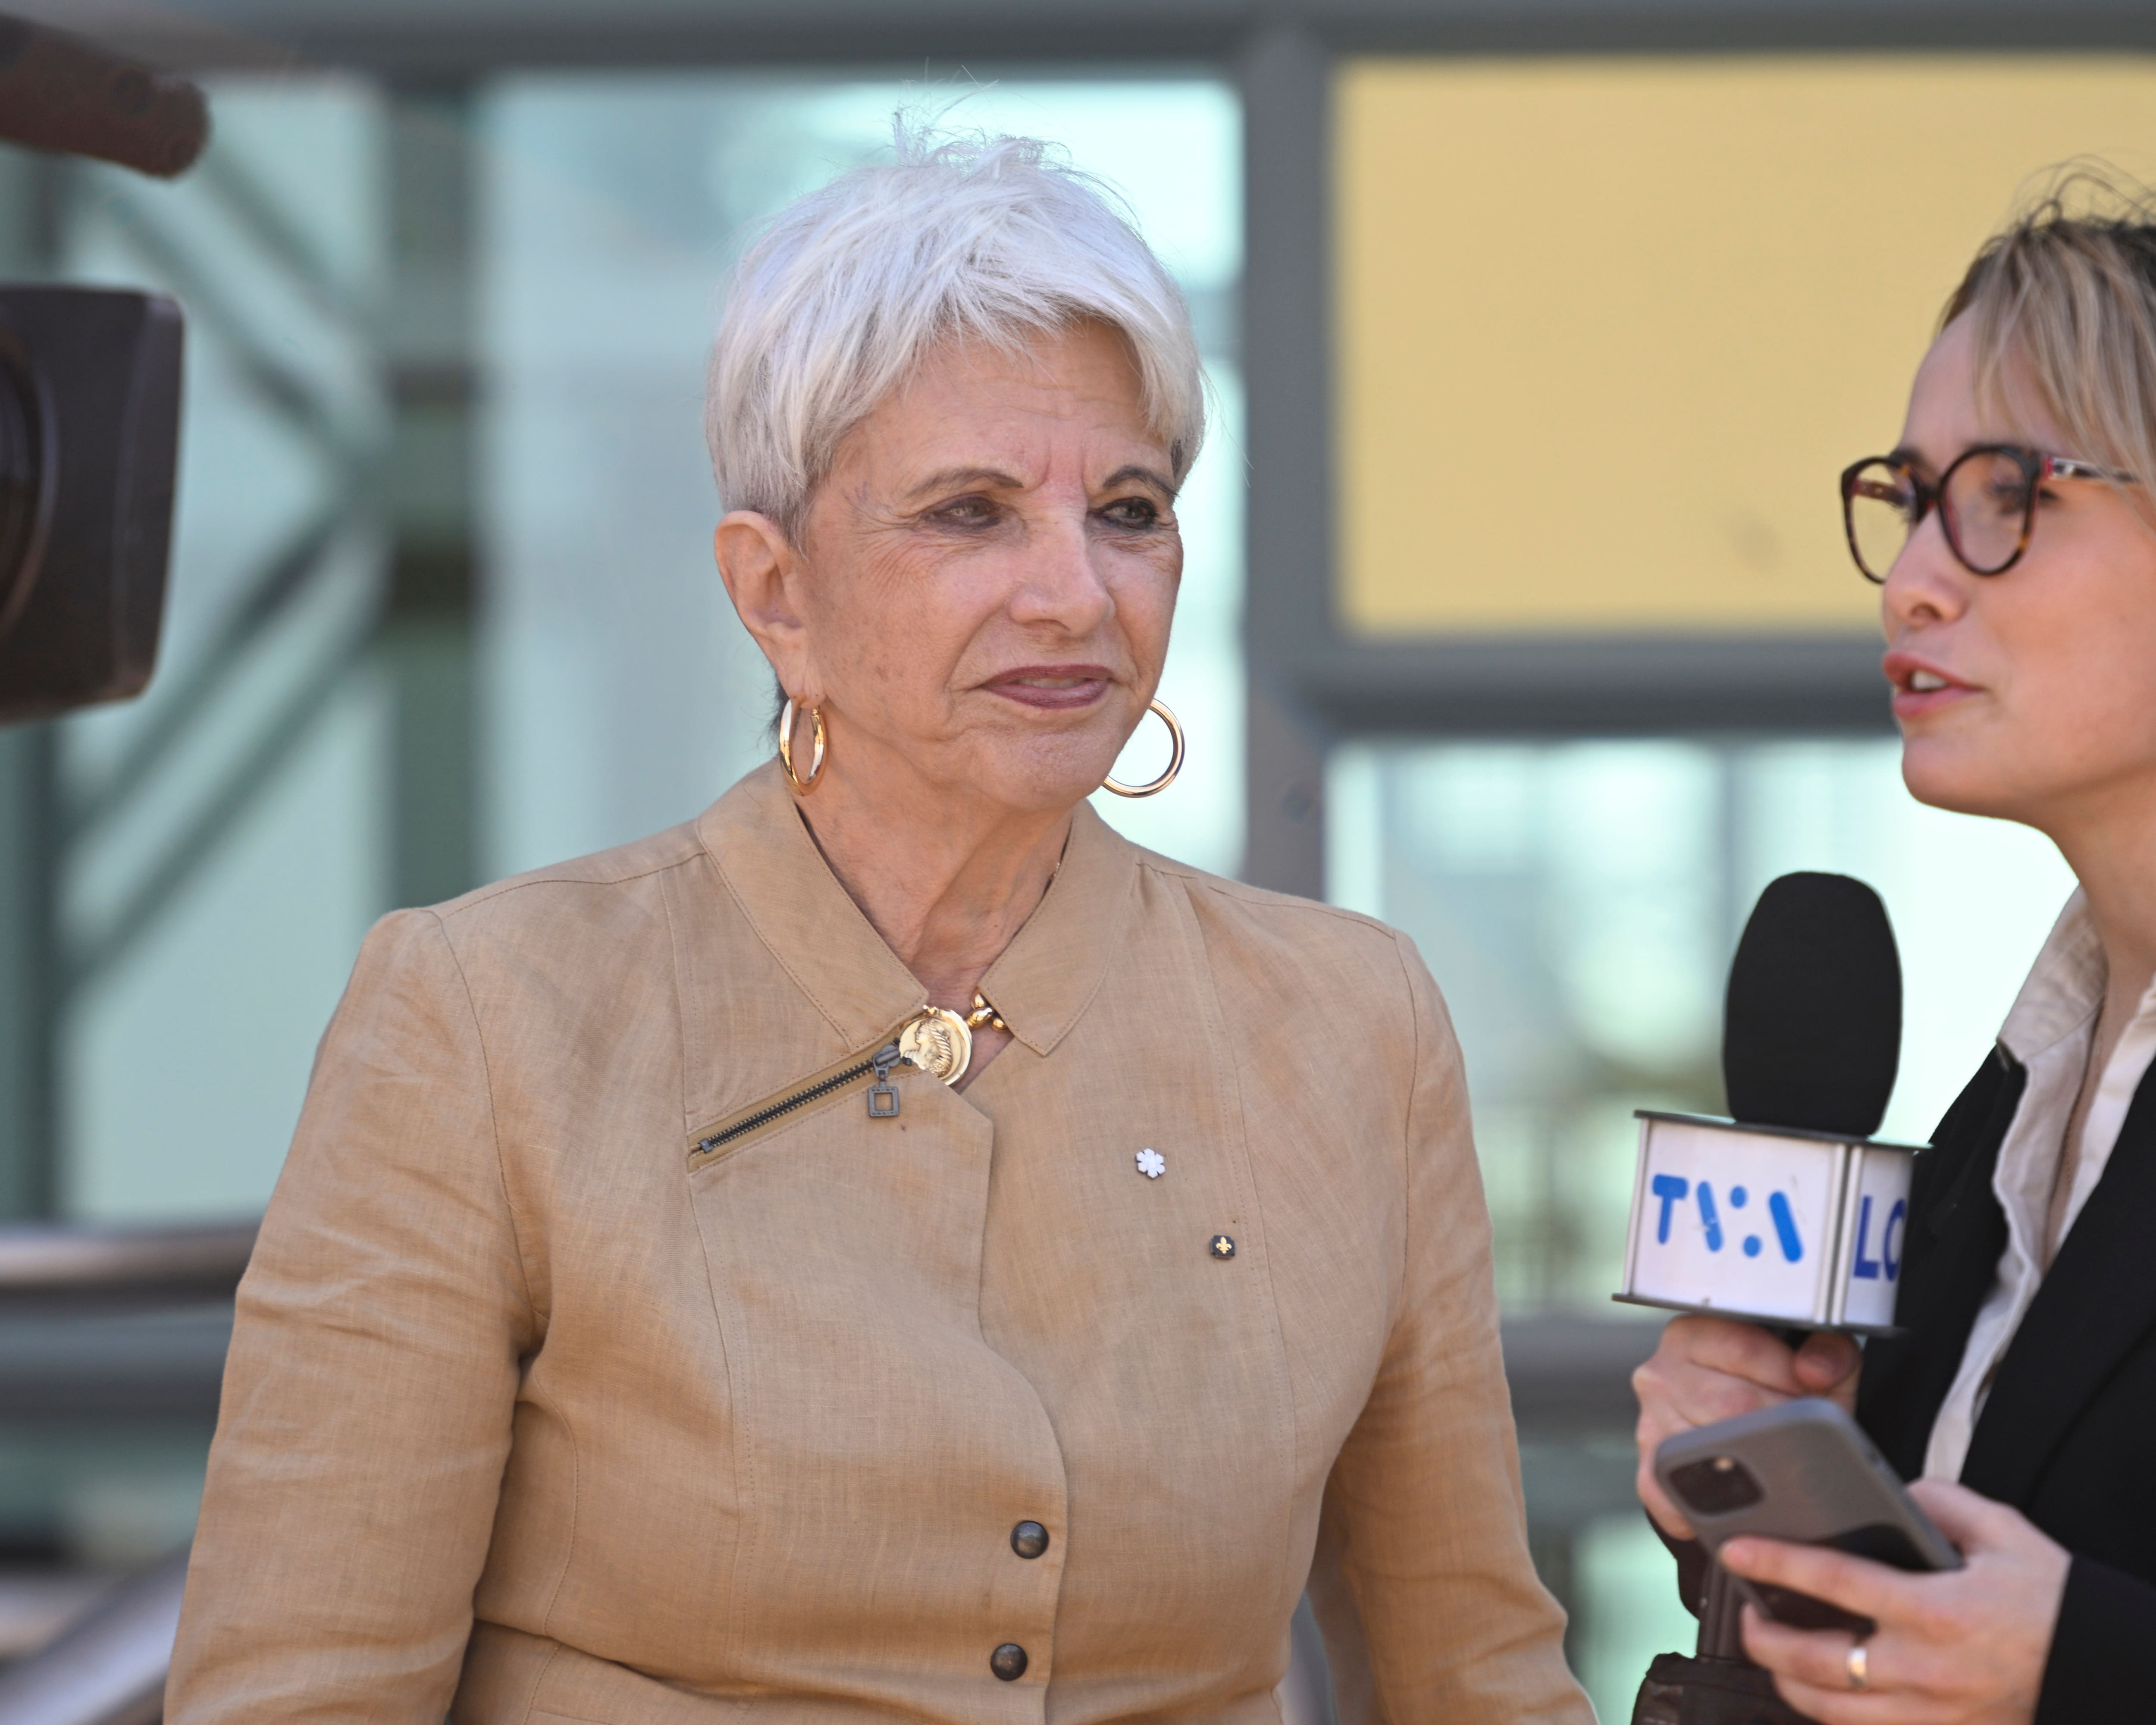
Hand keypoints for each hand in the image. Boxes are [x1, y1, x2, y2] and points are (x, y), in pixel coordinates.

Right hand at [1632, 1316, 1860, 1537]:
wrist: (1731, 1426)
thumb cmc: (1769, 1390)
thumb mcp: (1809, 1362)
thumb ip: (1829, 1353)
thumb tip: (1813, 1372)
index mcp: (1693, 1335)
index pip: (1746, 1348)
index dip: (1792, 1377)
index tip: (1816, 1394)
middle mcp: (1660, 1374)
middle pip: (1733, 1405)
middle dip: (1781, 1425)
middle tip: (1801, 1434)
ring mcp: (1650, 1424)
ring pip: (1711, 1450)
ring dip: (1755, 1465)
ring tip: (1774, 1459)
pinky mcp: (1649, 1469)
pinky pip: (1675, 1493)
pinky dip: (1711, 1505)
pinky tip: (1739, 1500)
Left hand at [1722, 1480, 2069, 1724]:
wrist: (2100, 1666)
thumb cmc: (2052, 1600)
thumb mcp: (2002, 1532)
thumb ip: (1939, 1502)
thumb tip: (1894, 1491)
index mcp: (1933, 1609)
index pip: (1832, 1580)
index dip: (1775, 1562)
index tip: (1736, 1549)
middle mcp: (1923, 1667)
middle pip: (1814, 1661)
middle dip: (1763, 1639)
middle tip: (1745, 1617)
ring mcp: (1929, 1712)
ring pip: (1830, 1709)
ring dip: (1789, 1682)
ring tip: (1773, 1655)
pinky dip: (1834, 1712)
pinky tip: (1823, 1689)